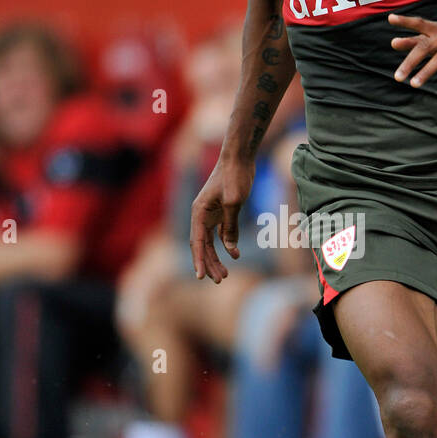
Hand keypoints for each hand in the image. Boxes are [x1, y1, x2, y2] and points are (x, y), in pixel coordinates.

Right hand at [190, 157, 253, 283]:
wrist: (239, 157)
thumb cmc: (235, 176)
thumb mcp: (234, 202)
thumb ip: (230, 226)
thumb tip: (230, 249)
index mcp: (199, 213)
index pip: (197, 242)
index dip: (199, 261)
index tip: (201, 277)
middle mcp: (201, 215)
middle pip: (202, 246)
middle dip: (210, 264)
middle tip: (220, 280)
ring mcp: (210, 214)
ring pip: (211, 242)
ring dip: (217, 258)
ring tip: (225, 274)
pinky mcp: (221, 211)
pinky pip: (221, 233)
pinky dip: (227, 245)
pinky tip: (235, 255)